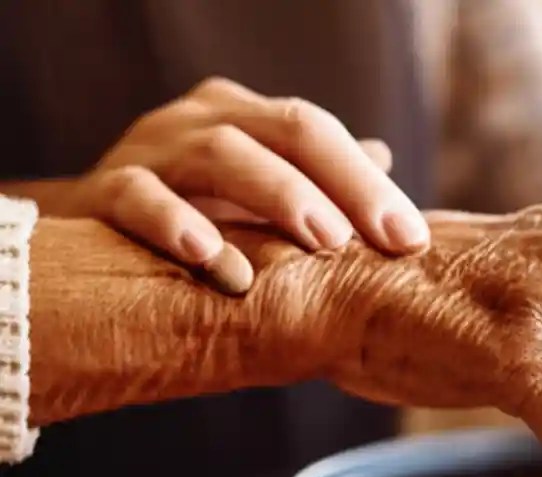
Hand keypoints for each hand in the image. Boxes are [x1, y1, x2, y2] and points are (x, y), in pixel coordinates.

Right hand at [37, 77, 427, 292]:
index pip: (320, 133)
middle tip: (376, 239)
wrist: (91, 239)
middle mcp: (202, 120)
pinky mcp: (102, 191)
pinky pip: (137, 198)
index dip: (369, 184)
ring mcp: (151, 150)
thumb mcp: (263, 200)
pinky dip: (174, 222)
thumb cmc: (200, 219)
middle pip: (285, 131)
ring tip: (321, 241)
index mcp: (249, 118)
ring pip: (219, 154)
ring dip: (276, 195)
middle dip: (341, 186)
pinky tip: (211, 256)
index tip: (412, 240)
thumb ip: (321, 184)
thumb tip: (384, 159)